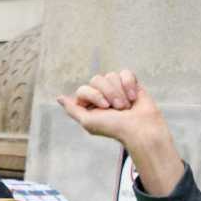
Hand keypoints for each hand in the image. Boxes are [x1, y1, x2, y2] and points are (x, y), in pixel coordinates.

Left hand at [56, 69, 180, 194]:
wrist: (140, 127)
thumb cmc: (114, 127)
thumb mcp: (88, 121)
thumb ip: (73, 109)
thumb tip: (59, 97)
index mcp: (88, 104)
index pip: (83, 89)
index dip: (94, 95)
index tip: (104, 108)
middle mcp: (101, 95)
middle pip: (96, 79)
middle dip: (108, 93)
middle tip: (117, 108)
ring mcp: (115, 89)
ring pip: (111, 75)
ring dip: (119, 92)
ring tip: (126, 106)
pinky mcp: (130, 84)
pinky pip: (125, 73)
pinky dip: (129, 84)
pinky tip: (133, 97)